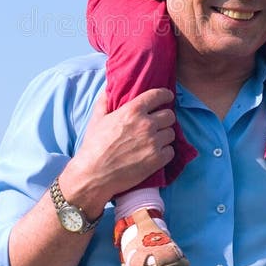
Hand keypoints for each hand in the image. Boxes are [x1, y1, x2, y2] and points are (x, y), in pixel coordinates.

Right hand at [64, 88, 175, 213]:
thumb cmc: (94, 146)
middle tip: (159, 124)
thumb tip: (109, 90)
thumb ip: (105, 102)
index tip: (168, 97)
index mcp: (133, 111)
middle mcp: (146, 124)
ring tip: (156, 140)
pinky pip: (171, 151)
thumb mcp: (97, 119)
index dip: (165, 95)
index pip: (158, 96)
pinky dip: (165, 152)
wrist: (94, 174)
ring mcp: (153, 142)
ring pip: (171, 133)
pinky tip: (156, 153)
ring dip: (165, 136)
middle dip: (165, 118)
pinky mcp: (156, 160)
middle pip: (169, 116)